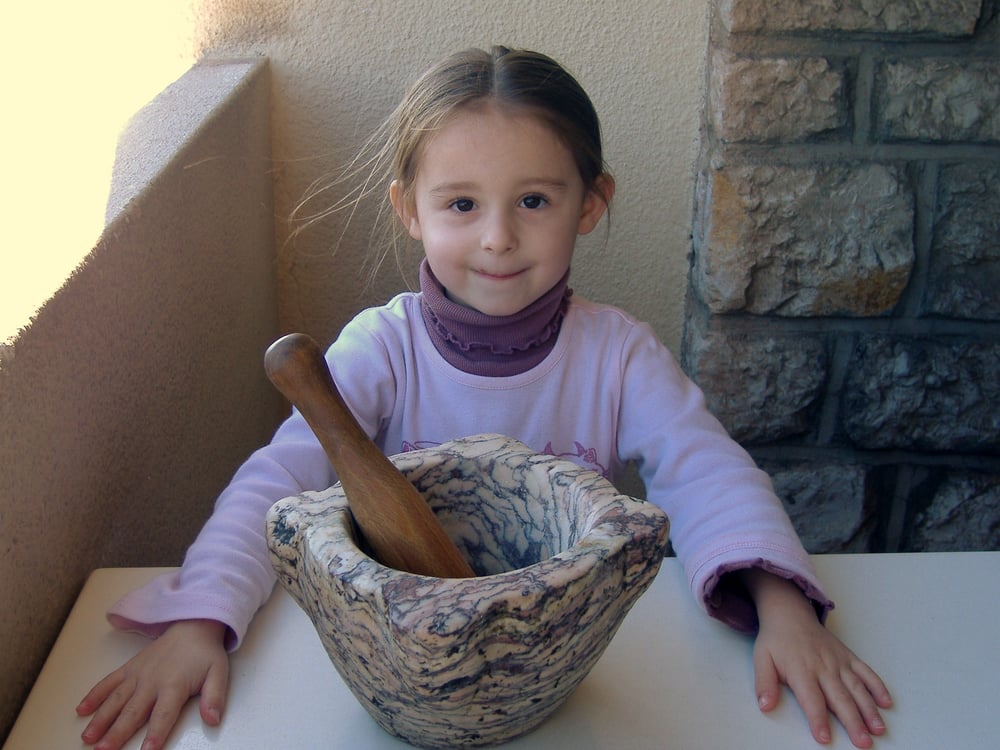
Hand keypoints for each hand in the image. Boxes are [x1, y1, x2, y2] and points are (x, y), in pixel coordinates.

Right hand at [76, 619, 228, 749]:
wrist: (193, 626)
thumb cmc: (204, 653)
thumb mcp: (218, 673)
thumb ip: (214, 697)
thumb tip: (213, 719)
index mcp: (174, 685)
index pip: (163, 714)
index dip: (155, 734)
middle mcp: (152, 681)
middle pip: (132, 711)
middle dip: (117, 733)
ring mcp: (137, 674)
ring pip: (116, 699)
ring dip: (101, 718)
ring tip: (88, 737)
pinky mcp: (129, 668)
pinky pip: (108, 682)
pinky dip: (94, 694)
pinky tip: (81, 710)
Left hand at [741, 569, 892, 747]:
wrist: (790, 614)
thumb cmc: (776, 641)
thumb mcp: (761, 659)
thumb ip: (764, 683)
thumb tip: (765, 705)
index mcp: (801, 671)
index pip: (811, 699)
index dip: (818, 719)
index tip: (824, 738)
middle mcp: (823, 667)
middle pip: (840, 698)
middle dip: (853, 722)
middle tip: (863, 743)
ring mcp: (839, 662)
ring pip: (857, 688)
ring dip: (869, 709)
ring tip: (878, 729)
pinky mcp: (848, 657)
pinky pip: (866, 671)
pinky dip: (877, 686)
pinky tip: (886, 702)